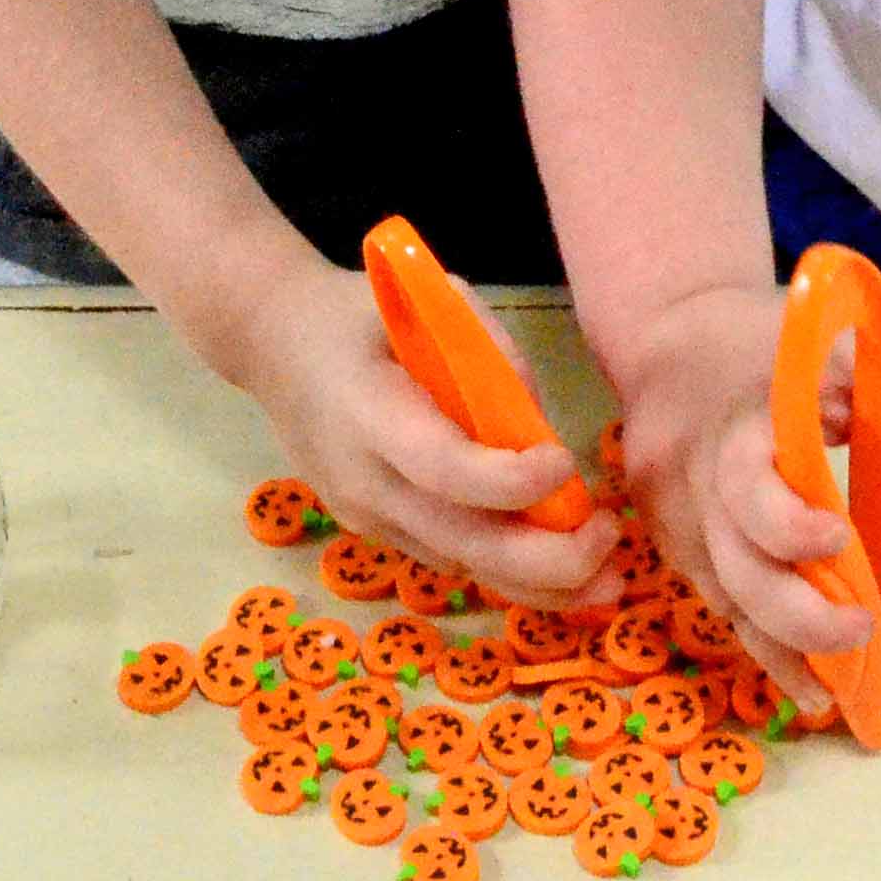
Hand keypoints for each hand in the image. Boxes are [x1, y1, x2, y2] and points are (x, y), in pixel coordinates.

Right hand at [231, 258, 618, 607]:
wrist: (272, 345)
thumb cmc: (358, 313)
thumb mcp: (428, 297)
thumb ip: (489, 350)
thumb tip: (541, 421)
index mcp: (368, 415)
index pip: (443, 468)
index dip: (509, 482)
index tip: (564, 464)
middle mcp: (365, 481)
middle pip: (462, 543)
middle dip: (546, 560)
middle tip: (609, 541)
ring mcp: (368, 516)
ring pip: (462, 567)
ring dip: (540, 583)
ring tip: (608, 575)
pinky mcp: (379, 532)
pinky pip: (452, 559)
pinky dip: (510, 573)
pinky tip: (564, 570)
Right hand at [614, 283, 880, 709]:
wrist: (668, 343)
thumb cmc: (770, 347)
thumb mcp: (849, 350)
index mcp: (740, 429)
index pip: (749, 488)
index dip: (787, 523)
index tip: (838, 538)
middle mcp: (700, 484)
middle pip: (736, 570)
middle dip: (796, 616)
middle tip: (860, 631)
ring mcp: (680, 523)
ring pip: (724, 604)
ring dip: (779, 652)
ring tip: (836, 692)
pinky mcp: (675, 548)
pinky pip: (718, 606)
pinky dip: (762, 647)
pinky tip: (807, 683)